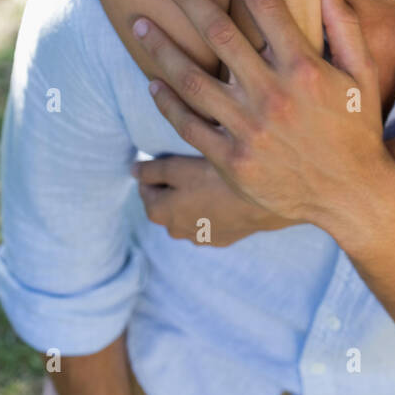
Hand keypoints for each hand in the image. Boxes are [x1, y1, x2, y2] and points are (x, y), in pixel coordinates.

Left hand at [131, 0, 388, 231]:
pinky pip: (189, 125)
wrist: (352, 195)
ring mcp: (249, 130)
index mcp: (305, 68)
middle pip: (219, 33)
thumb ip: (344, 25)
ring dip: (162, 48)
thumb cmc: (358, 128)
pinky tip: (154, 81)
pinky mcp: (232, 161)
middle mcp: (273, 95)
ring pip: (193, 79)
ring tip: (139, 23)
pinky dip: (168, 102)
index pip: (265, 6)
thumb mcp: (362, 74)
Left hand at [133, 153, 293, 245]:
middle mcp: (175, 231)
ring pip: (188, 212)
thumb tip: (133, 170)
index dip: (155, 168)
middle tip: (191, 163)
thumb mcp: (178, 168)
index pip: (146, 187)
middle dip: (172, 185)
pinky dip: (211, 208)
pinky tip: (225, 194)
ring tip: (209, 178)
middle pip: (165, 201)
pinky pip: (209, 220)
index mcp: (159, 213)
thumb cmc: (216, 181)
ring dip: (192, 198)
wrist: (262, 204)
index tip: (173, 155)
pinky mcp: (222, 238)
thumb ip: (152, 170)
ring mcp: (200, 238)